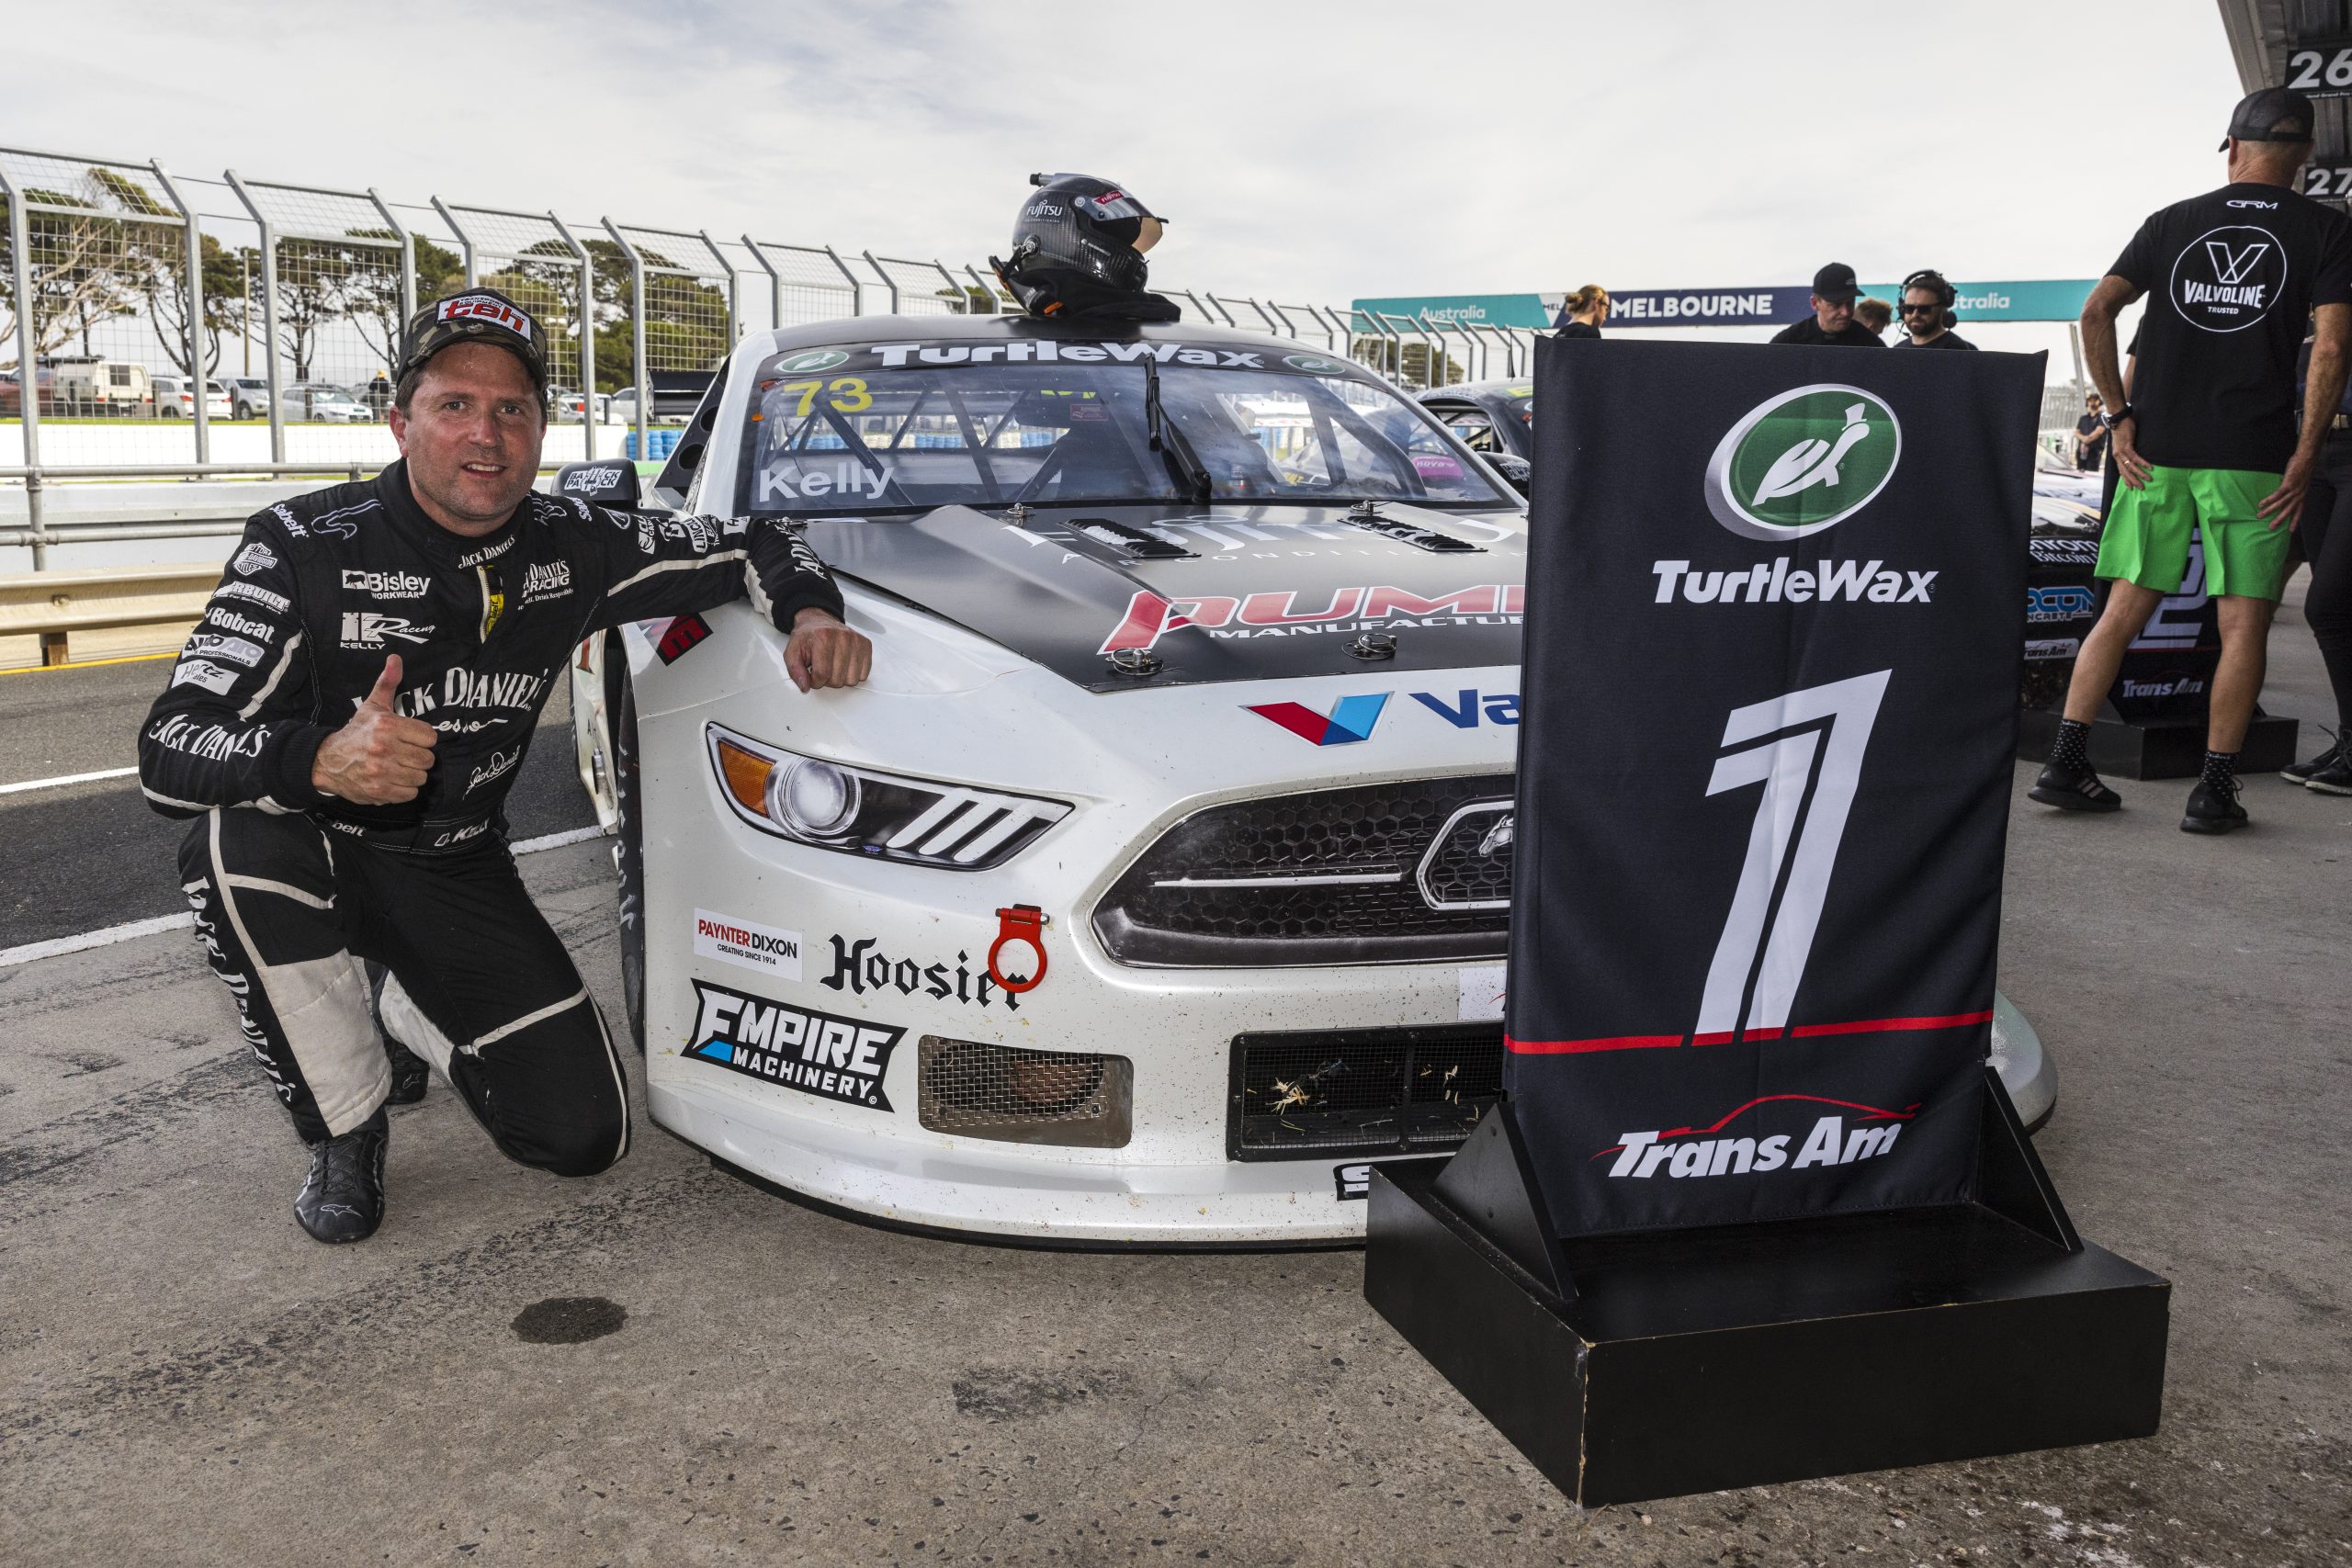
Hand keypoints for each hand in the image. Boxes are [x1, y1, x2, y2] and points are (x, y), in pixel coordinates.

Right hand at [311, 655, 438, 803]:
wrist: (327, 761)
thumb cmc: (356, 732)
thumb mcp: (372, 706)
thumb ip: (388, 683)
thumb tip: (395, 658)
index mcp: (386, 726)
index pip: (430, 737)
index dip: (422, 738)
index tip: (410, 738)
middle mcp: (384, 749)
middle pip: (427, 759)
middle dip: (418, 757)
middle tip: (404, 753)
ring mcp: (381, 772)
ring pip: (421, 777)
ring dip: (412, 774)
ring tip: (398, 766)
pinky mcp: (379, 791)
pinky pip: (410, 793)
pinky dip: (404, 789)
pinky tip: (392, 778)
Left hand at [783, 607, 872, 691]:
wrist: (818, 621)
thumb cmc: (807, 637)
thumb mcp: (793, 652)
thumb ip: (795, 671)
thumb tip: (805, 687)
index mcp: (823, 637)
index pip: (822, 674)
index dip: (814, 681)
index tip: (812, 675)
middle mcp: (843, 637)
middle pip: (837, 679)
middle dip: (827, 680)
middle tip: (823, 669)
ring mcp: (857, 640)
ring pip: (852, 680)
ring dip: (841, 678)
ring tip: (833, 667)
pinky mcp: (866, 645)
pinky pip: (864, 675)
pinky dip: (853, 674)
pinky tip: (844, 665)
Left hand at [2109, 416, 2151, 490]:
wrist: (2119, 420)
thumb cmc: (2123, 431)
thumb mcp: (2124, 444)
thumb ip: (2127, 451)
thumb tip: (2133, 457)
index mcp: (2116, 456)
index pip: (2121, 471)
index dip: (2126, 480)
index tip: (2131, 488)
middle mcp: (2117, 455)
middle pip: (2125, 472)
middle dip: (2133, 481)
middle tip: (2141, 488)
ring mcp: (2121, 451)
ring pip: (2130, 466)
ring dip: (2140, 473)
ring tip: (2148, 478)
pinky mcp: (2127, 446)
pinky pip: (2135, 457)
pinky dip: (2142, 463)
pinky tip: (2149, 467)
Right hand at [2257, 452, 2313, 530]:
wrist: (2306, 459)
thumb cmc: (2302, 468)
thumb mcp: (2301, 481)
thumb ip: (2295, 489)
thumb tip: (2286, 492)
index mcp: (2303, 495)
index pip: (2299, 511)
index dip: (2295, 521)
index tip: (2291, 531)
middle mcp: (2299, 495)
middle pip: (2288, 511)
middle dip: (2279, 520)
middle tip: (2271, 528)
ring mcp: (2293, 491)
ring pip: (2280, 504)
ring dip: (2269, 511)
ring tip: (2259, 516)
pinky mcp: (2287, 485)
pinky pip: (2276, 495)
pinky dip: (2268, 500)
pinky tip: (2261, 504)